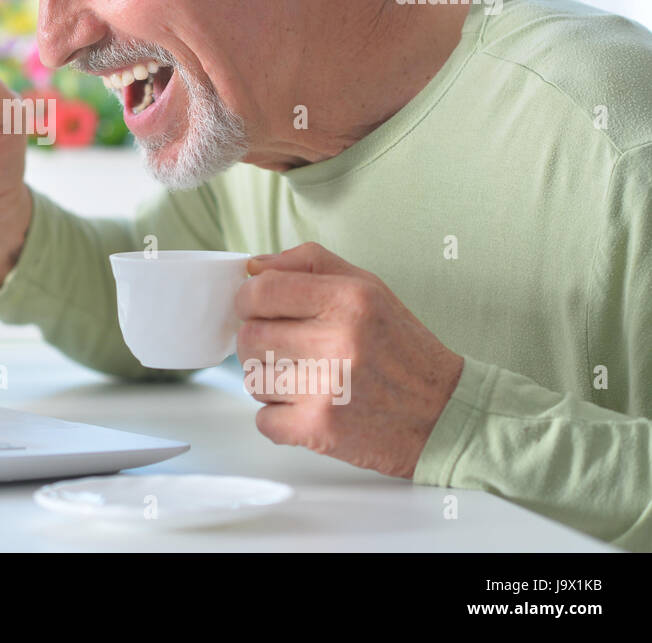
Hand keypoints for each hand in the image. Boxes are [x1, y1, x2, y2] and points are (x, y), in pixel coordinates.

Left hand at [234, 242, 463, 478]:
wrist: (445, 414)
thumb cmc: (401, 348)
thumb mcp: (368, 287)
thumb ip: (309, 264)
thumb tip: (254, 267)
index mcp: (349, 299)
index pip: (261, 291)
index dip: (248, 299)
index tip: (256, 308)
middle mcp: (338, 341)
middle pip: (249, 336)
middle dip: (257, 342)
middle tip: (284, 348)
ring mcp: (327, 388)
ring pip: (252, 379)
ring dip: (269, 381)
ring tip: (304, 379)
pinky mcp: (320, 428)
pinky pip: (263, 420)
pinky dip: (279, 418)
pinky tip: (308, 407)